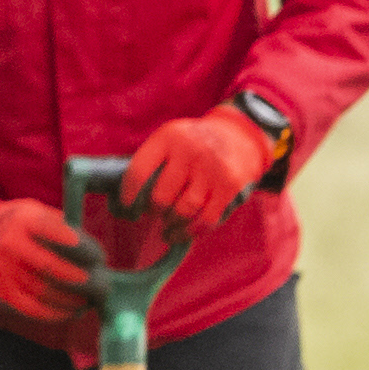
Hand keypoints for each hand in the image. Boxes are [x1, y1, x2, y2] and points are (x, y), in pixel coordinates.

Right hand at [0, 192, 95, 343]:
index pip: (57, 235)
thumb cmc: (19, 225)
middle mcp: (8, 243)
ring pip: (44, 292)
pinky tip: (71, 312)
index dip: (83, 249)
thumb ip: (65, 231)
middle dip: (82, 281)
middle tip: (100, 286)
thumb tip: (96, 260)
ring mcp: (0, 268)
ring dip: (72, 300)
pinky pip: (31, 309)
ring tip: (88, 301)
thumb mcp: (38, 213)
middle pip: (52, 268)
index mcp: (23, 220)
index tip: (98, 257)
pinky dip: (55, 314)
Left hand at [111, 105, 271, 239]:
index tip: (128, 207)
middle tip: (154, 214)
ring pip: (183, 211)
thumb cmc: (194, 144)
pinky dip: (191, 232)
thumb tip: (130, 202)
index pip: (139, 172)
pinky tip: (183, 233)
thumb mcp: (172, 139)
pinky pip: (206, 220)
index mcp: (169, 137)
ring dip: (172, 224)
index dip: (129, 195)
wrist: (240, 136)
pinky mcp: (230, 186)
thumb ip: (153, 162)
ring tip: (168, 226)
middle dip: (154, 211)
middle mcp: (190, 151)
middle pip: (161, 196)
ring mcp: (212, 169)